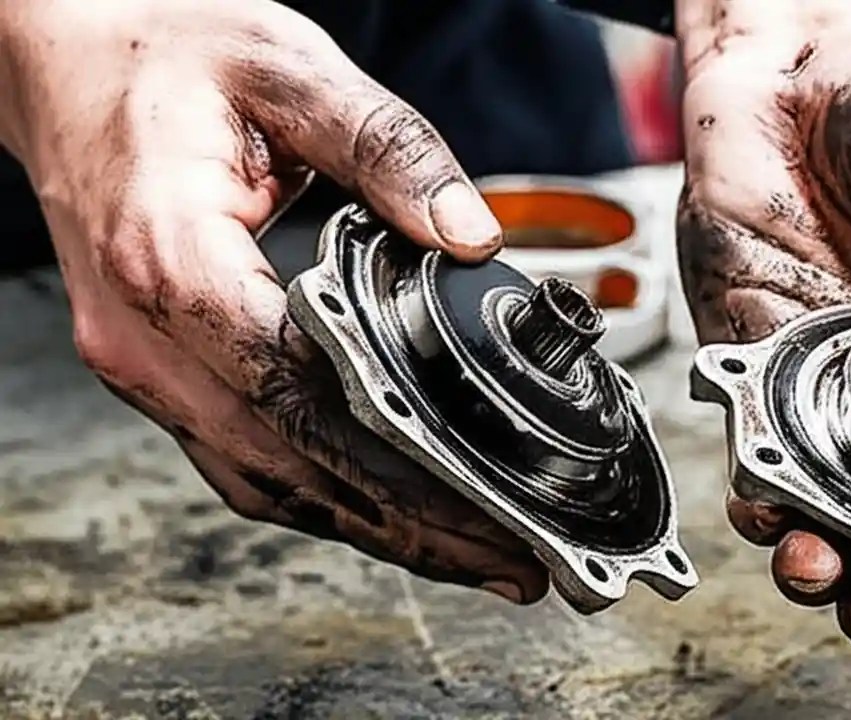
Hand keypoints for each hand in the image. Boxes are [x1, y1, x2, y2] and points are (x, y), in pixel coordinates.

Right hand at [0, 0, 546, 602]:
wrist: (57, 50)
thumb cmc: (157, 50)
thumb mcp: (286, 66)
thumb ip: (388, 146)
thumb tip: (468, 230)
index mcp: (174, 259)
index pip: (300, 395)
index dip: (401, 469)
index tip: (484, 511)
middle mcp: (144, 333)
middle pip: (289, 466)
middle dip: (405, 527)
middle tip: (504, 562)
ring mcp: (139, 360)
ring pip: (261, 481)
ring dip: (365, 528)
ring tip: (464, 554)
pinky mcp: (153, 366)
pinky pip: (238, 455)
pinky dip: (316, 496)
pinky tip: (379, 511)